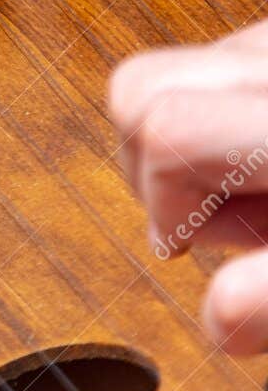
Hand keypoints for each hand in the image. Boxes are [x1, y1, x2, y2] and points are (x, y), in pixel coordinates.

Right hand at [109, 20, 267, 352]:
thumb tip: (221, 318)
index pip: (162, 127)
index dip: (166, 203)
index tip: (198, 245)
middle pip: (136, 89)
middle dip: (154, 168)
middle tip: (232, 215)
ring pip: (163, 75)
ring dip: (184, 145)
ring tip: (258, 188)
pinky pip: (204, 72)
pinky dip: (220, 126)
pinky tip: (267, 162)